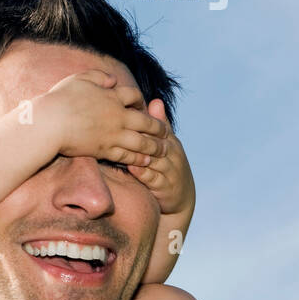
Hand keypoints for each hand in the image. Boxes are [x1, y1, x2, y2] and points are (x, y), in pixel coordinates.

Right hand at [37, 70, 168, 167]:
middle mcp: (117, 115)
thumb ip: (97, 76)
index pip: (133, 96)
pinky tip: (145, 161)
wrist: (49, 123)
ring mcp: (113, 134)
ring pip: (141, 141)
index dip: (140, 101)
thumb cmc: (59, 99)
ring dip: (154, 146)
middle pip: (146, 121)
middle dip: (158, 127)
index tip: (142, 106)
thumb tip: (112, 80)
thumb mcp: (78, 79)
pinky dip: (138, 159)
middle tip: (165, 132)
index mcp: (111, 96)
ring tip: (162, 151)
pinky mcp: (105, 149)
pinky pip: (127, 155)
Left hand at [126, 100, 194, 215]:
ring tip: (121, 145)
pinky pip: (153, 178)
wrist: (182, 199)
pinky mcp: (166, 187)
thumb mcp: (166, 145)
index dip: (141, 120)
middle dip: (138, 134)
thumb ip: (159, 125)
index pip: (156, 127)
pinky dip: (142, 172)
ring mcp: (170, 170)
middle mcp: (172, 154)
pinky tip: (131, 166)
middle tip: (116, 126)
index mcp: (170, 141)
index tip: (120, 111)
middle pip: (154, 140)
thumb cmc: (168, 167)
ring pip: (153, 158)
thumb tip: (156, 100)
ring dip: (138, 152)